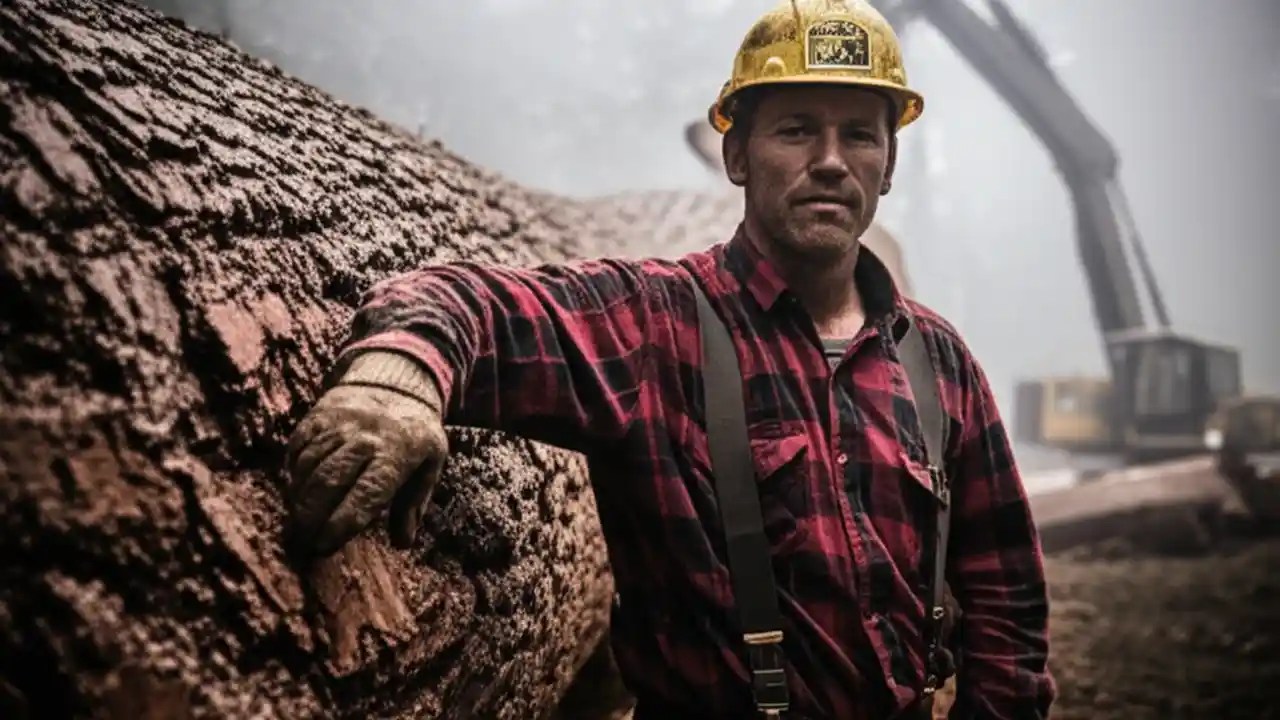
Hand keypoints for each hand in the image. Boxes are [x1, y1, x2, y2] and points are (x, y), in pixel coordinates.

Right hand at [285, 362, 446, 556]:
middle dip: (311, 517)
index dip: (341, 524)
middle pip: (329, 482)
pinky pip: (298, 446)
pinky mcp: (319, 414)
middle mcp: (365, 438)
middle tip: (303, 541)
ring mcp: (340, 424)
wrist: (396, 379)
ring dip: (299, 497)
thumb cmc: (414, 433)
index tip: (325, 547)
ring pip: (309, 465)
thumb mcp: (430, 463)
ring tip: (297, 521)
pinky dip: (293, 471)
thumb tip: (403, 543)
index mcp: (397, 454)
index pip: (366, 495)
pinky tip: (295, 489)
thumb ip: (414, 504)